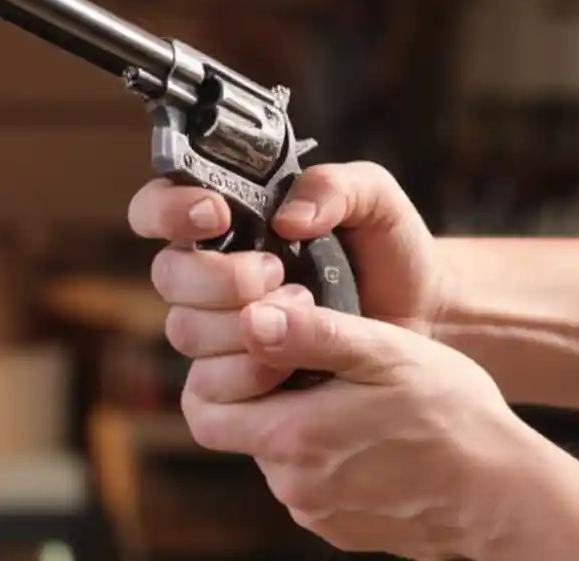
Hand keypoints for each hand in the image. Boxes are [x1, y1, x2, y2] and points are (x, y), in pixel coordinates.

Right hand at [127, 162, 447, 396]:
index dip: (169, 210)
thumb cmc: (388, 252)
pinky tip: (288, 363)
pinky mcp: (231, 385)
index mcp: (229, 223)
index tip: (216, 214)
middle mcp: (212, 276)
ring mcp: (219, 331)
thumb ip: (333, 186)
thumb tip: (287, 219)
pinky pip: (203, 391)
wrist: (420, 315)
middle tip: (274, 272)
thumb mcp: (373, 199)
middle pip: (168, 275)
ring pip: (185, 330)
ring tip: (303, 311)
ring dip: (239, 325)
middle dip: (218, 276)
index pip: (158, 209)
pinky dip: (244, 377)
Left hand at [180, 290, 529, 559]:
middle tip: (306, 362)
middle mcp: (291, 483)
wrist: (503, 496)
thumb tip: (250, 318)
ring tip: (353, 394)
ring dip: (297, 419)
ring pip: (275, 452)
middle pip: (234, 428)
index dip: (223, 365)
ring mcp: (315, 509)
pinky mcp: (338, 526)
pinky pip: (309, 480)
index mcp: (292, 436)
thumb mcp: (386, 354)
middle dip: (255, 391)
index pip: (203, 404)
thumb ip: (314, 335)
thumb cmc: (453, 415)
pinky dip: (325, 452)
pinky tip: (371, 432)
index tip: (269, 339)